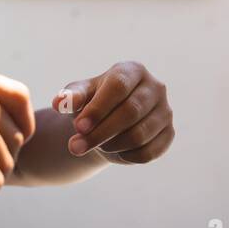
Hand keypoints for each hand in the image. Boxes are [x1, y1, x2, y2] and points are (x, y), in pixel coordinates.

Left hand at [53, 61, 173, 163]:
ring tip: (94, 145)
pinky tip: (114, 151)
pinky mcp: (169, 134)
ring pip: (139, 135)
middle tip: (75, 146)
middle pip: (130, 112)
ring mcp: (165, 111)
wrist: (108, 124)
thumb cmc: (91, 104)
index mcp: (132, 71)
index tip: (78, 127)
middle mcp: (155, 87)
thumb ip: (70, 97)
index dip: (98, 108)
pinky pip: (148, 152)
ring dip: (111, 145)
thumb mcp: (78, 97)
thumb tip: (59, 103)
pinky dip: (126, 157)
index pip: (119, 86)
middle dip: (99, 133)